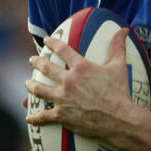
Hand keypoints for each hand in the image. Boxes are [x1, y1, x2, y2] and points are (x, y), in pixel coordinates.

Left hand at [24, 28, 132, 142]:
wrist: (119, 119)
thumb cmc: (120, 93)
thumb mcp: (119, 67)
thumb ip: (117, 47)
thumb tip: (124, 30)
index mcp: (80, 67)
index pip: (62, 50)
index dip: (52, 43)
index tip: (47, 41)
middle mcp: (68, 81)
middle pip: (45, 68)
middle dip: (36, 63)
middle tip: (32, 60)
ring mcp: (63, 99)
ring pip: (40, 90)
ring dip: (31, 86)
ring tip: (27, 83)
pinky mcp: (62, 116)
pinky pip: (44, 116)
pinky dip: (35, 117)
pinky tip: (29, 118)